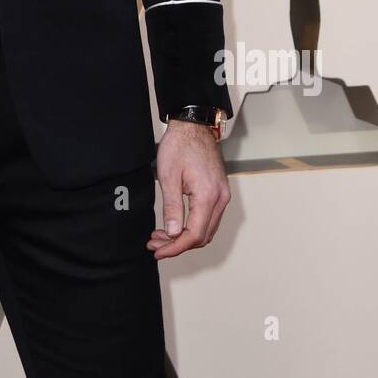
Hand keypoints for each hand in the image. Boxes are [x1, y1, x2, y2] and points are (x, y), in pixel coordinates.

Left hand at [147, 120, 230, 258]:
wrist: (193, 126)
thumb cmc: (179, 146)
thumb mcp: (168, 176)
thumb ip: (171, 207)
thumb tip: (172, 234)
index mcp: (208, 196)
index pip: (194, 234)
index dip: (175, 247)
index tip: (158, 251)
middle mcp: (220, 199)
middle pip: (202, 236)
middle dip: (177, 245)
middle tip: (154, 244)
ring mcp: (222, 196)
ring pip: (206, 230)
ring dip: (184, 237)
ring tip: (160, 236)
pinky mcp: (219, 193)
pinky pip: (208, 219)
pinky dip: (192, 227)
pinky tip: (174, 225)